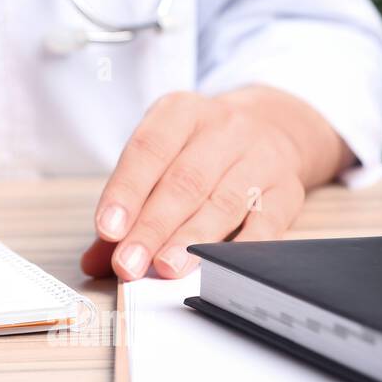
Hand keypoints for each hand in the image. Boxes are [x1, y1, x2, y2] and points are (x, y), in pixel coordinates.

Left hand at [80, 87, 350, 280]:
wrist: (271, 128)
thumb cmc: (197, 152)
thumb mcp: (158, 160)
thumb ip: (126, 209)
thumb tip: (93, 261)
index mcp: (180, 112)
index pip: (148, 150)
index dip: (126, 191)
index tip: (108, 230)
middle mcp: (224, 128)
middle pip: (184, 182)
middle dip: (153, 227)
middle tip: (129, 264)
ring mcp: (261, 157)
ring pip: (223, 202)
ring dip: (192, 240)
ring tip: (166, 269)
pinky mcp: (288, 190)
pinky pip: (267, 222)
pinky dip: (240, 248)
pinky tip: (216, 268)